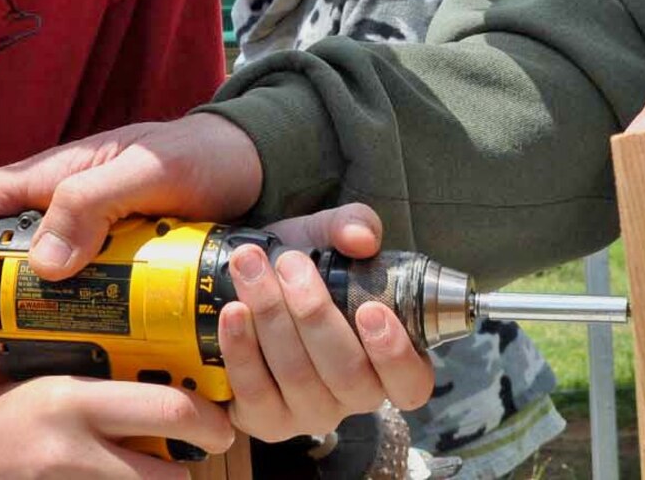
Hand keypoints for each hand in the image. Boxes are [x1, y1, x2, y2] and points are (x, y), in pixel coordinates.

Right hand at [0, 115, 263, 365]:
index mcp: (47, 180)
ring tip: (0, 367)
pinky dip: (52, 333)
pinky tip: (60, 364)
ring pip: (17, 288)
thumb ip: (95, 201)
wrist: (251, 168)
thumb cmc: (200, 155)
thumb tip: (43, 264)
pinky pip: (63, 305)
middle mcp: (52, 213)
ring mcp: (78, 245)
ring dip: (0, 325)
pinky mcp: (106, 274)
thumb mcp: (151, 170)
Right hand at [0, 376, 233, 479]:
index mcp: (76, 401)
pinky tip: (125, 477)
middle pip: (169, 477)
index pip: (169, 411)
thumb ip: (105, 387)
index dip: (209, 422)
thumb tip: (173, 380)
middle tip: (205, 452)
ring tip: (161, 468)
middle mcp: (73, 452)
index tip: (221, 420)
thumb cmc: (2, 415)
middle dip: (195, 468)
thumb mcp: (54, 383)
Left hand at [216, 204, 436, 441]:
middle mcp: (353, 396)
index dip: (395, 355)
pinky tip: (232, 312)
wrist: (249, 281)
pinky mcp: (264, 419)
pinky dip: (242, 349)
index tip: (370, 309)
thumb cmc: (302, 264)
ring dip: (272, 317)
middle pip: (346, 374)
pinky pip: (255, 392)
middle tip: (291, 265)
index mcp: (387, 361)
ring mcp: (309, 413)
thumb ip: (353, 224)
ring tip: (251, 268)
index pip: (411, 382)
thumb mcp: (328, 236)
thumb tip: (361, 238)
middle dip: (315, 315)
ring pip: (298, 377)